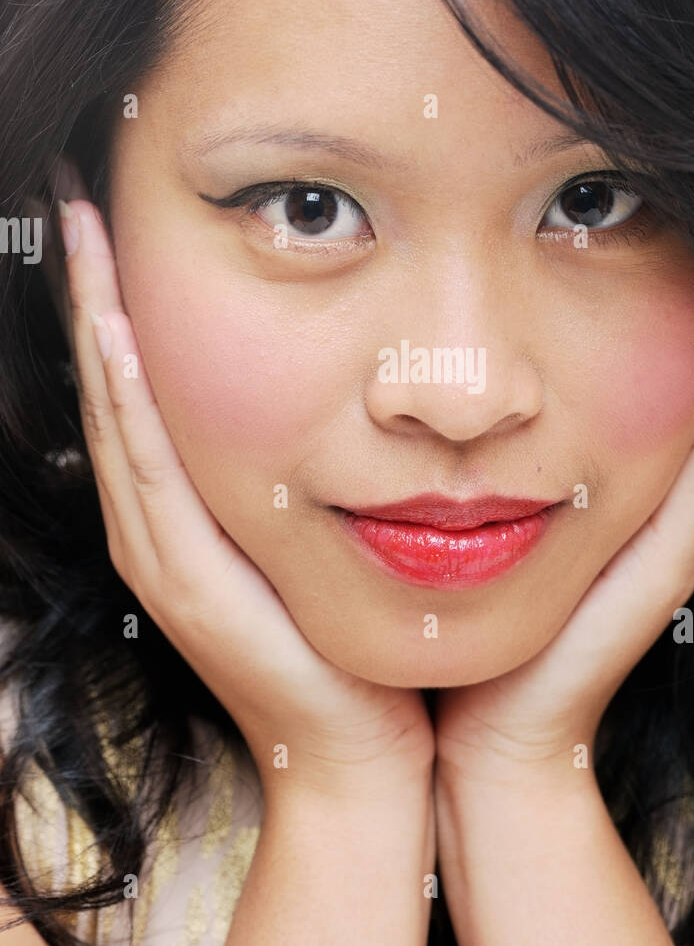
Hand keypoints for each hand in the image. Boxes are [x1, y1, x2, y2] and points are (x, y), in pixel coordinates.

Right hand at [57, 182, 433, 795]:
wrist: (360, 751)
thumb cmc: (353, 641)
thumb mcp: (321, 533)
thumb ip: (306, 464)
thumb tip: (346, 380)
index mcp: (185, 511)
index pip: (139, 386)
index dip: (119, 300)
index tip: (117, 216)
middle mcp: (155, 526)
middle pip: (110, 384)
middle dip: (93, 288)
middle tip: (81, 194)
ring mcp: (160, 555)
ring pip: (115, 414)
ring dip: (96, 320)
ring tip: (83, 230)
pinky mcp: (184, 582)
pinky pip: (146, 471)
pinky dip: (128, 400)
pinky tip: (119, 330)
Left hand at [432, 318, 693, 784]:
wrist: (492, 735)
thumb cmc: (472, 639)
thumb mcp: (467, 540)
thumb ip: (461, 486)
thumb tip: (416, 410)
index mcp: (606, 511)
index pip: (642, 410)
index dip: (661, 343)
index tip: (667, 266)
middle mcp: (646, 520)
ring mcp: (666, 542)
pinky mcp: (668, 564)